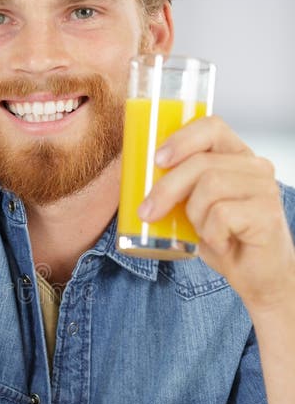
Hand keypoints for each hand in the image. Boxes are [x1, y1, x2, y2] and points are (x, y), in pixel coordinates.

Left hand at [138, 116, 294, 311]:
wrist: (259, 277)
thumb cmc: (224, 239)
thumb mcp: (194, 208)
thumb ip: (179, 188)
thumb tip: (136, 178)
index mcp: (237, 157)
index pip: (211, 126)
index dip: (181, 139)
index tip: (157, 161)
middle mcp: (255, 166)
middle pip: (201, 163)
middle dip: (167, 188)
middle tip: (148, 212)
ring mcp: (265, 188)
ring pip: (210, 186)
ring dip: (194, 215)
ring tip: (203, 232)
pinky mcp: (267, 213)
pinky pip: (222, 215)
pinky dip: (211, 234)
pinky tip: (222, 244)